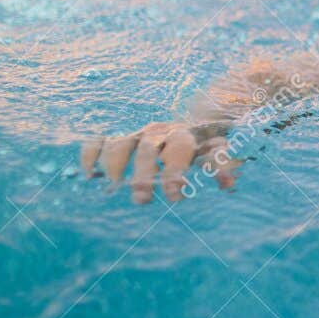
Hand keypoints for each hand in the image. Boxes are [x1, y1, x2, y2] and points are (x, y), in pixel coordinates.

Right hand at [81, 121, 239, 203]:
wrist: (195, 118)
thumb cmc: (204, 145)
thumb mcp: (216, 151)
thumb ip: (220, 165)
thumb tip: (229, 183)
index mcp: (185, 135)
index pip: (179, 150)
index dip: (175, 172)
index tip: (175, 197)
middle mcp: (159, 132)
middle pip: (148, 149)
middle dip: (143, 174)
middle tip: (141, 200)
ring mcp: (137, 133)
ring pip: (122, 143)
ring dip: (115, 164)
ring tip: (114, 186)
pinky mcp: (119, 136)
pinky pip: (98, 140)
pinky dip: (90, 154)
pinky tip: (89, 174)